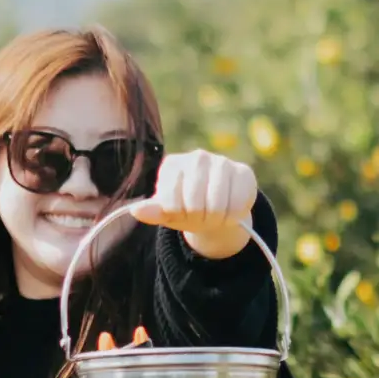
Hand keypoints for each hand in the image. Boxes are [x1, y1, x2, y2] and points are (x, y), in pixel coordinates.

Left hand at [130, 149, 257, 260]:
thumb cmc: (186, 207)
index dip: (177, 215)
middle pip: (195, 203)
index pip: (170, 200)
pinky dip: (233, 216)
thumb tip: (136, 210)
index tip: (180, 214)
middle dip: (198, 219)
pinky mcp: (243, 172)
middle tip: (200, 218)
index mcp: (172, 165)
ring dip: (216, 220)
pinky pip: (238, 204)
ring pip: (217, 205)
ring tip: (214, 216)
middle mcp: (196, 157)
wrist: (216, 206)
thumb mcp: (167, 212)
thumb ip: (153, 211)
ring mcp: (222, 162)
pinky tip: (230, 211)